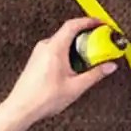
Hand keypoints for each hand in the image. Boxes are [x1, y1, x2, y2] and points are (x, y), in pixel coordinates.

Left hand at [3, 17, 117, 122]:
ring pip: (62, 41)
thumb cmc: (42, 99)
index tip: (100, 23)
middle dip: (85, 35)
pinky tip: (73, 66)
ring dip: (76, 45)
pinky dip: (67, 52)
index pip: (73, 24)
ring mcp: (39, 53)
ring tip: (87, 58)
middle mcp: (45, 47)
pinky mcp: (36, 60)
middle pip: (68, 31)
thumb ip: (95, 74)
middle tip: (98, 42)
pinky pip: (55, 48)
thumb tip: (108, 67)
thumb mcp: (76, 87)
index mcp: (54, 48)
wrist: (21, 108)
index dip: (89, 21)